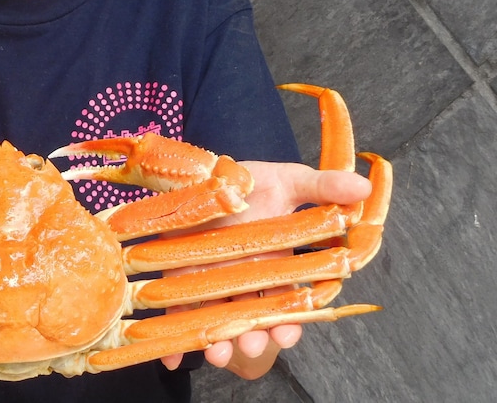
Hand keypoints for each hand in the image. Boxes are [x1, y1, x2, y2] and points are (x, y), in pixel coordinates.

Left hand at [160, 160, 372, 377]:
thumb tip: (362, 188)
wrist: (211, 173)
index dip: (290, 322)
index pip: (289, 303)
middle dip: (253, 337)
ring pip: (218, 320)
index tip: (286, 334)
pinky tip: (169, 359)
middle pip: (253, 317)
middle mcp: (247, 279)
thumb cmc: (256, 183)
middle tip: (251, 347)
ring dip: (217, 343)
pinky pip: (176, 310)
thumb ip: (323, 187)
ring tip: (217, 354)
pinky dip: (171, 339)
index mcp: (278, 266)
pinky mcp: (180, 277)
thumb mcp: (290, 180)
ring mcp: (214, 281)